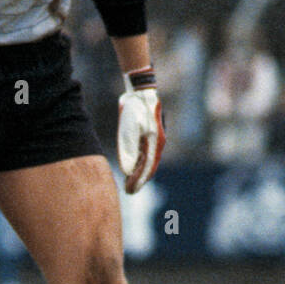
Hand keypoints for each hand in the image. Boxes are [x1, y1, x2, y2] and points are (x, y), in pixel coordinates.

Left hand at [117, 68, 164, 194]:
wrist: (140, 92)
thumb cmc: (134, 109)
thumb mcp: (127, 129)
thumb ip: (127, 150)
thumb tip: (127, 171)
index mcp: (155, 143)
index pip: (147, 168)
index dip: (139, 181)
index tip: (130, 191)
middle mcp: (157, 143)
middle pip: (149, 167)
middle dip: (139, 180)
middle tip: (129, 191)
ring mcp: (155, 139)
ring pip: (148, 161)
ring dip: (140, 173)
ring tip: (130, 183)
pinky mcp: (150, 135)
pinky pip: (147, 154)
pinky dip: (140, 163)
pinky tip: (132, 169)